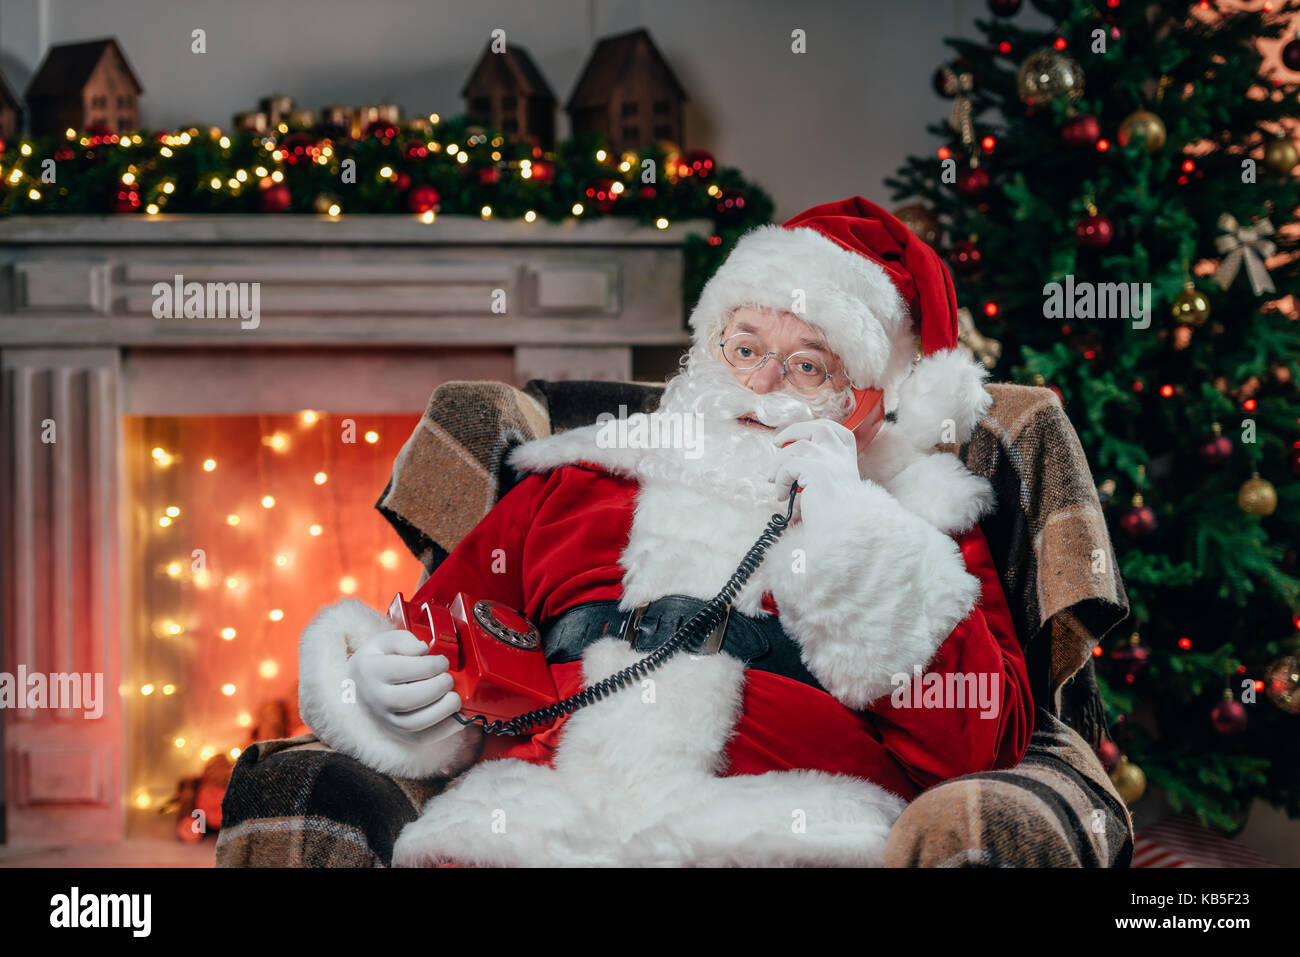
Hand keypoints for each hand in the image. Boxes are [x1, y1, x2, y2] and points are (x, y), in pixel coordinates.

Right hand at [347, 630, 463, 738]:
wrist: (361, 685)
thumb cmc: (379, 660)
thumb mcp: (386, 641)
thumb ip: (405, 641)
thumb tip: (424, 649)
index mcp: (372, 671)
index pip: (404, 670)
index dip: (431, 665)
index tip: (442, 661)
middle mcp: (376, 699)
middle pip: (409, 699)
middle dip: (438, 687)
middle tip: (448, 678)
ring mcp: (386, 719)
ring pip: (415, 723)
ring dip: (443, 709)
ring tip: (453, 696)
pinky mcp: (399, 733)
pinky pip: (422, 737)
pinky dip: (445, 729)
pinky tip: (456, 715)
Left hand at [770, 419, 862, 527]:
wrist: (846, 530)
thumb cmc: (839, 519)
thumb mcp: (831, 494)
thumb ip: (815, 482)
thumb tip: (790, 484)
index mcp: (848, 461)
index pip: (837, 432)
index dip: (816, 429)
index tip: (800, 436)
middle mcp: (841, 456)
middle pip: (819, 427)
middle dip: (795, 431)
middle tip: (777, 443)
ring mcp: (830, 459)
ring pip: (798, 446)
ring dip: (780, 462)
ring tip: (773, 480)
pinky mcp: (816, 469)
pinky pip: (788, 467)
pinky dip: (780, 480)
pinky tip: (781, 495)